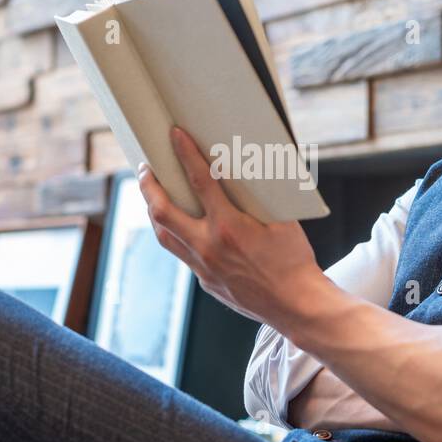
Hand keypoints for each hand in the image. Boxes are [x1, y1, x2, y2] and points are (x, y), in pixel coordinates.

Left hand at [134, 125, 327, 328]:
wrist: (297, 306)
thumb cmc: (295, 261)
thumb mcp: (282, 220)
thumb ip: (260, 197)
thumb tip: (247, 170)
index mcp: (229, 227)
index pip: (200, 181)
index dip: (186, 153)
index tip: (175, 135)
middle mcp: (209, 247)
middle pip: (163, 211)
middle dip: (148, 186)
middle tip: (144, 169)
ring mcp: (204, 268)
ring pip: (165, 236)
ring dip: (154, 213)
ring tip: (152, 196)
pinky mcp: (206, 282)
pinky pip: (183, 254)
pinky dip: (177, 235)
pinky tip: (180, 226)